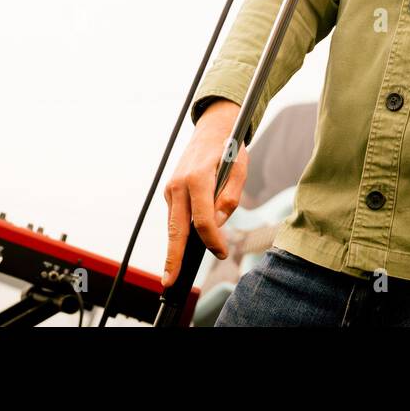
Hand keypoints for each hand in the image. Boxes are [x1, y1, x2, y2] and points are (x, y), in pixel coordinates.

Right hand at [161, 99, 249, 286]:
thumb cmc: (229, 149)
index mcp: (197, 178)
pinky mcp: (170, 191)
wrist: (211, 129)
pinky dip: (178, 233)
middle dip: (173, 257)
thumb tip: (218, 223)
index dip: (213, 241)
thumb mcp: (239, 169)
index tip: (222, 253)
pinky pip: (175, 217)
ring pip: (173, 225)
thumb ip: (230, 197)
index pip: (203, 220)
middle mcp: (179, 184)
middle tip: (169, 282)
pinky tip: (181, 248)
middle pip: (176, 229)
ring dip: (173, 249)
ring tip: (171, 273)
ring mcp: (171, 188)